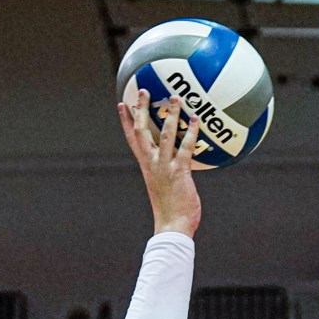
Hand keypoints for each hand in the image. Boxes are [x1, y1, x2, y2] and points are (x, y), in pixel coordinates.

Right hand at [118, 90, 201, 237]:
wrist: (171, 227)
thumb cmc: (170, 210)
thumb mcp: (163, 187)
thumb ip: (166, 172)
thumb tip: (176, 164)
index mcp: (146, 166)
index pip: (132, 139)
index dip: (126, 121)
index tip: (122, 105)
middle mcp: (152, 164)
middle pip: (141, 131)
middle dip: (140, 109)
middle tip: (143, 90)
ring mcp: (165, 167)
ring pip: (164, 134)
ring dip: (170, 115)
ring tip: (175, 98)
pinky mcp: (179, 172)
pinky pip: (186, 147)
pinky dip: (191, 132)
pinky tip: (197, 120)